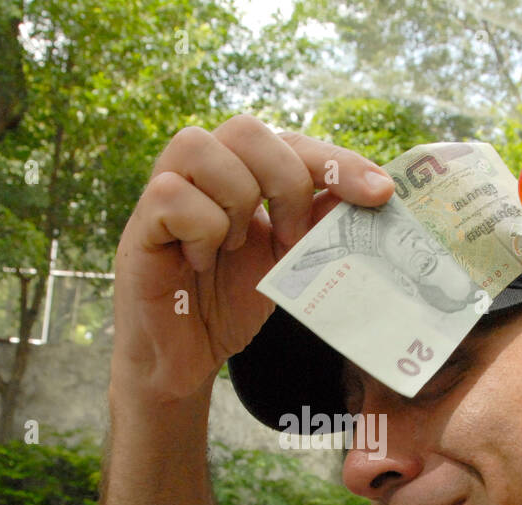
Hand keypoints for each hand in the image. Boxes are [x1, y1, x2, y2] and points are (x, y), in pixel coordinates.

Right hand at [113, 115, 396, 400]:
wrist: (186, 358)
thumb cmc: (230, 303)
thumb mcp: (289, 260)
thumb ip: (319, 222)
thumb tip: (371, 192)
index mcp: (240, 172)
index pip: (292, 143)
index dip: (337, 162)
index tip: (380, 195)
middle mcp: (201, 171)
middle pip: (246, 129)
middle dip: (285, 181)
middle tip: (292, 237)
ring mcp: (165, 191)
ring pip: (201, 148)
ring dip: (235, 201)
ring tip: (234, 247)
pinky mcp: (141, 224)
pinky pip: (171, 195)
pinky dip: (200, 230)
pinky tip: (201, 262)